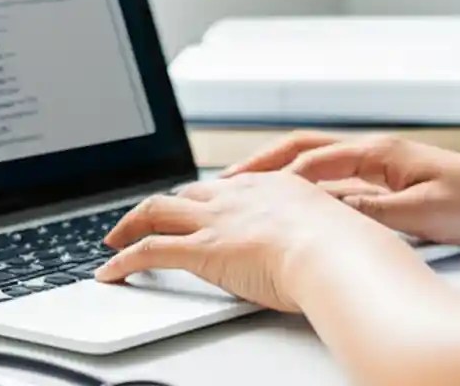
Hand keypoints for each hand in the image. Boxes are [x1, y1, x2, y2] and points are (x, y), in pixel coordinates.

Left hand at [94, 172, 413, 311]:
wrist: (337, 252)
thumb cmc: (349, 247)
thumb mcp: (341, 228)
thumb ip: (326, 233)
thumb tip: (338, 246)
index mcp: (272, 187)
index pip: (227, 187)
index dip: (205, 198)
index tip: (195, 206)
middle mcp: (238, 196)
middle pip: (185, 193)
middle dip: (161, 206)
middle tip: (144, 219)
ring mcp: (217, 220)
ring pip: (157, 212)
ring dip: (129, 226)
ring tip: (113, 240)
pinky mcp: (201, 249)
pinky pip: (150, 251)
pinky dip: (123, 261)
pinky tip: (110, 272)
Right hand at [225, 133, 459, 246]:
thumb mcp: (425, 213)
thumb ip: (372, 211)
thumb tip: (326, 211)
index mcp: (381, 152)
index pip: (312, 160)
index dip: (273, 176)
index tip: (241, 191)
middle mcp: (378, 152)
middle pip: (305, 149)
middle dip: (263, 162)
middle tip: (226, 180)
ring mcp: (384, 165)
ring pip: (319, 164)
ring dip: (282, 173)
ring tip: (249, 189)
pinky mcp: (393, 183)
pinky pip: (338, 180)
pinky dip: (310, 188)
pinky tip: (299, 205)